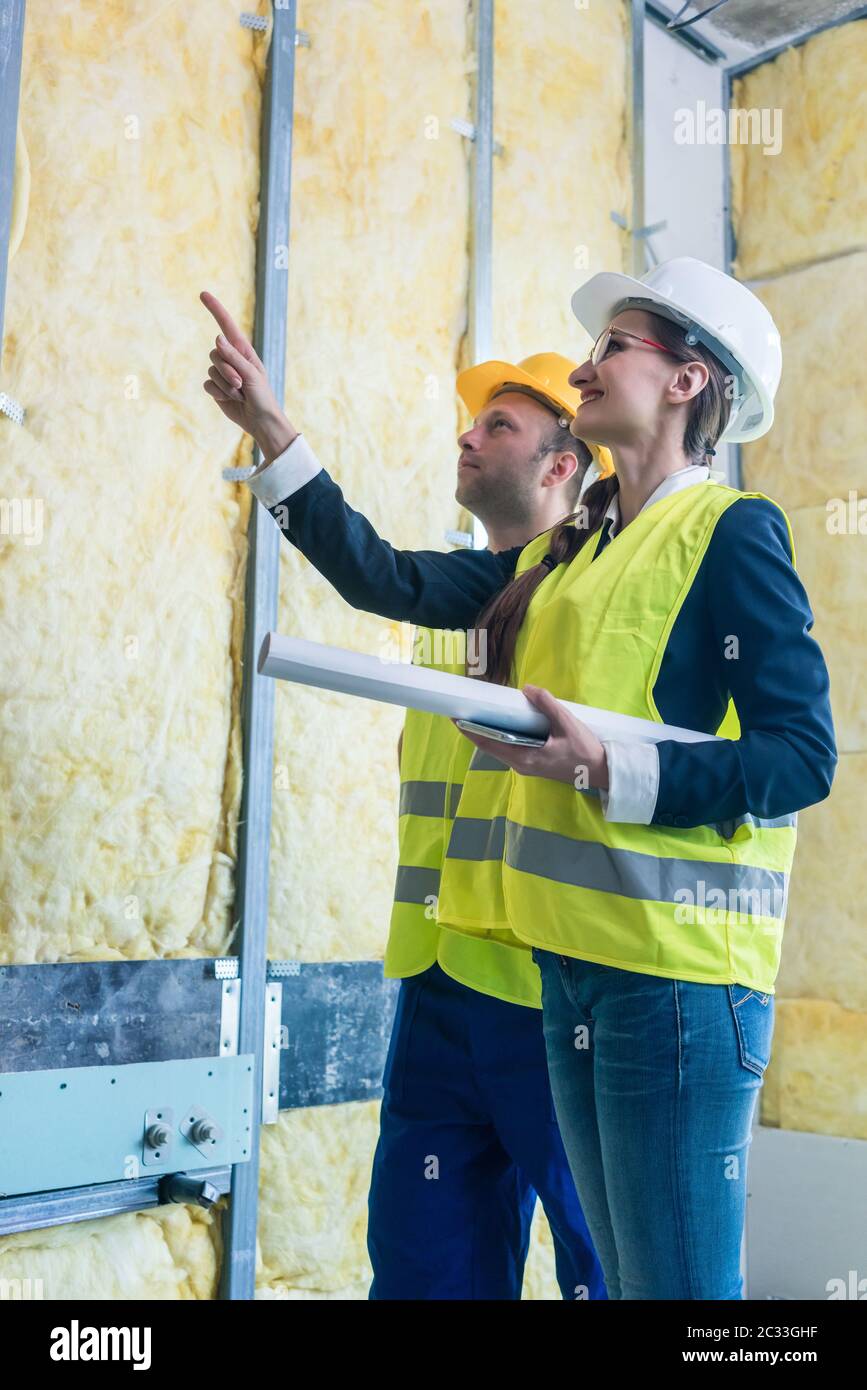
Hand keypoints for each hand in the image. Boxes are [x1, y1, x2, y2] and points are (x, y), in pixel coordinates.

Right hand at [200, 290, 297, 461]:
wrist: (260, 421)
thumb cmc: (263, 396)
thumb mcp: (251, 374)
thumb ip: (234, 357)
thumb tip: (217, 338)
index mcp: (244, 351)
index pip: (226, 326)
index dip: (215, 309)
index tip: (203, 294)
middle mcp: (231, 359)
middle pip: (215, 353)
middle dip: (226, 370)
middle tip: (241, 384)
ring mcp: (223, 373)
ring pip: (211, 370)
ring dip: (225, 385)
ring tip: (240, 394)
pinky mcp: (216, 388)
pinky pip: (207, 385)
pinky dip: (218, 393)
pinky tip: (230, 400)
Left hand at [453, 684, 608, 790]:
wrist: (600, 772)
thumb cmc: (584, 750)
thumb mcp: (567, 723)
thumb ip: (547, 704)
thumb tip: (528, 688)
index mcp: (524, 758)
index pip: (489, 743)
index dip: (470, 730)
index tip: (455, 717)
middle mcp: (520, 765)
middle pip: (490, 746)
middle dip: (475, 729)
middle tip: (463, 710)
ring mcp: (525, 766)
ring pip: (498, 749)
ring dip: (487, 733)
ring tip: (477, 713)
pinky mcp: (532, 764)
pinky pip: (509, 749)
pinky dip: (500, 736)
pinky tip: (500, 723)